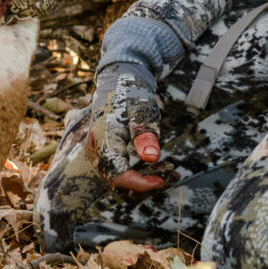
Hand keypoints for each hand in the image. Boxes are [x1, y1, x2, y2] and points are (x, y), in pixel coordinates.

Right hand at [85, 62, 167, 192]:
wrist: (119, 84)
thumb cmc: (131, 96)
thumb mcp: (142, 114)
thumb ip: (146, 136)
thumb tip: (152, 158)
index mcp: (103, 140)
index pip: (118, 175)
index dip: (140, 183)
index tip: (161, 181)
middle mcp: (96, 152)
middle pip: (118, 182)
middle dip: (145, 184)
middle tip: (171, 176)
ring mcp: (99, 154)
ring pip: (119, 180)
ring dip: (144, 181)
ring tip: (170, 173)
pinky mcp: (106, 155)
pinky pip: (121, 172)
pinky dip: (140, 174)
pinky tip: (160, 168)